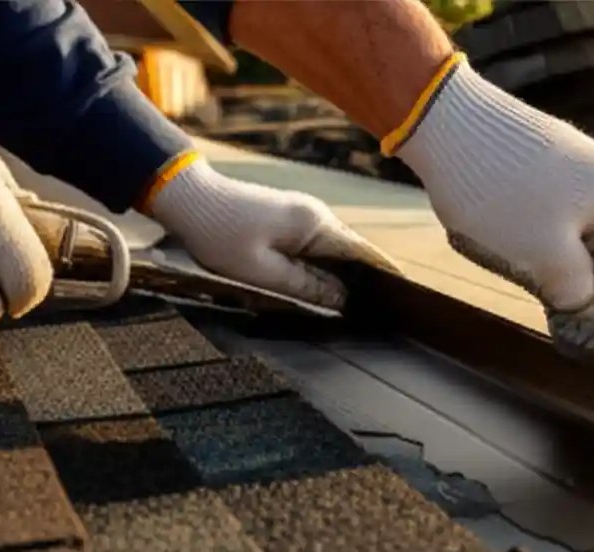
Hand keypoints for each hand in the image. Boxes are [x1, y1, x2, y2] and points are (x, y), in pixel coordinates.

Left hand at [147, 156, 399, 308]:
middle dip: (368, 279)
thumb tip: (342, 300)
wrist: (188, 197)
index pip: (364, 254)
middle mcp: (316, 215)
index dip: (385, 276)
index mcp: (315, 224)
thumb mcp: (261, 271)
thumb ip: (305, 286)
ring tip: (358, 304)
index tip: (405, 297)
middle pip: (353, 253)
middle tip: (383, 311)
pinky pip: (317, 246)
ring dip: (344, 275)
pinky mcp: (288, 218)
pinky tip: (324, 286)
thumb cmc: (219, 233)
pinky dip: (325, 266)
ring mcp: (302, 214)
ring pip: (334, 251)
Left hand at [394, 60, 593, 360]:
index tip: (589, 334)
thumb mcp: (546, 260)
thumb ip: (583, 305)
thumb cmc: (499, 188)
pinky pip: (576, 244)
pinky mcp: (563, 194)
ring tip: (530, 274)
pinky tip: (519, 256)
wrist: (444, 125)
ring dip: (572, 283)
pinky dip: (554, 263)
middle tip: (552, 310)